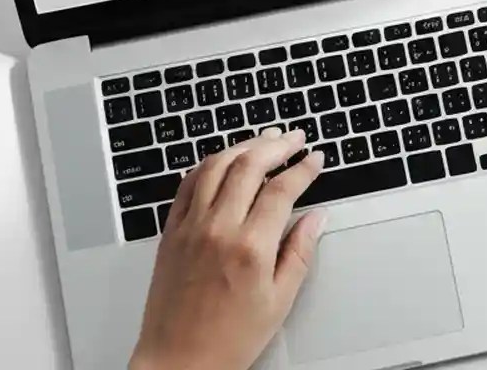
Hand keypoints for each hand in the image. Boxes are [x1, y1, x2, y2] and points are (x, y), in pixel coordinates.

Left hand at [130, 127, 324, 369]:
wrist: (178, 362)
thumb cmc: (228, 339)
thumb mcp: (279, 300)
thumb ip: (299, 252)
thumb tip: (316, 218)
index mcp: (250, 248)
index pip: (282, 190)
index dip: (303, 169)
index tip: (315, 160)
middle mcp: (218, 229)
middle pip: (249, 165)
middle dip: (277, 145)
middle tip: (294, 139)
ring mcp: (190, 227)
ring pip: (216, 166)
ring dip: (243, 146)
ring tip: (264, 141)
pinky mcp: (170, 233)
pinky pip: (188, 185)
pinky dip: (208, 165)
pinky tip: (223, 161)